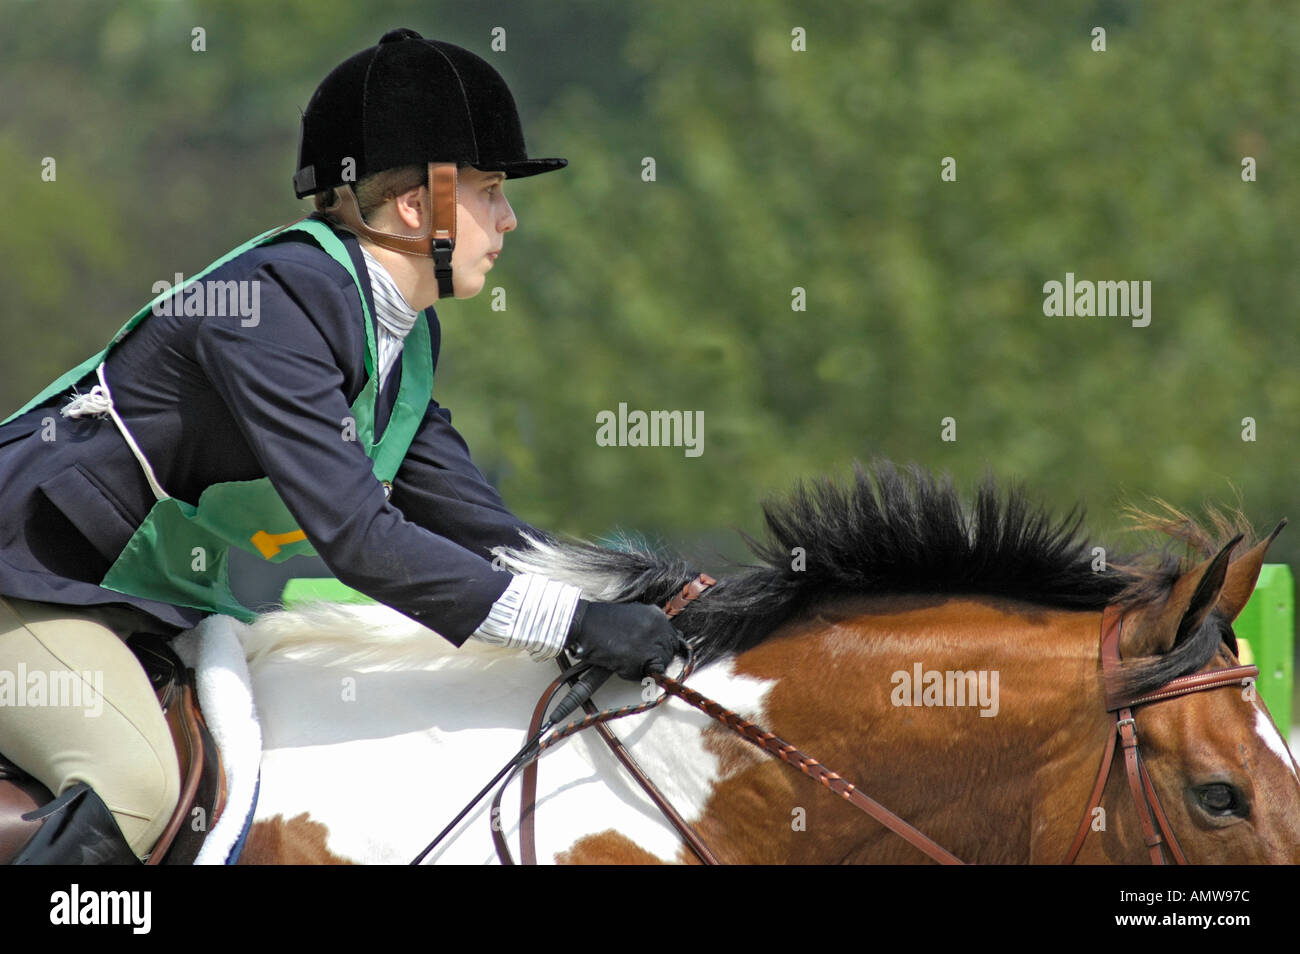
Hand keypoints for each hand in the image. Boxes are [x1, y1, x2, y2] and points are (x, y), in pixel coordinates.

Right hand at [565, 600, 682, 680]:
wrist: (585, 624)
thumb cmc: (603, 620)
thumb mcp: (634, 614)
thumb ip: (650, 625)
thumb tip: (660, 639)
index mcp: (657, 616)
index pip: (674, 638)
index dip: (664, 648)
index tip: (656, 653)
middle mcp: (658, 628)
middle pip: (669, 652)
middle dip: (657, 659)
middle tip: (640, 661)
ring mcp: (651, 643)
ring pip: (660, 665)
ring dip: (646, 667)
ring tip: (626, 660)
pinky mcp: (641, 658)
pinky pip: (646, 674)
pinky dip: (635, 673)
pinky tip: (621, 664)